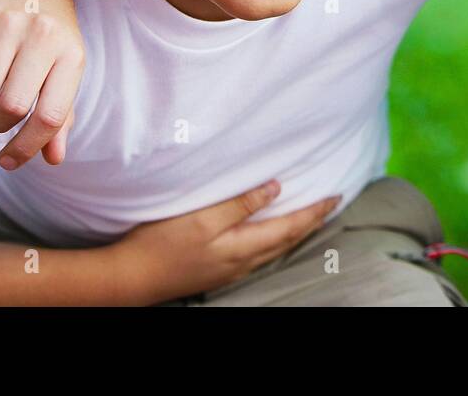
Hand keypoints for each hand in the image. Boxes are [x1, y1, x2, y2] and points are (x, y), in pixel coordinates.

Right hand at [0, 0, 84, 169]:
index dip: (27, 148)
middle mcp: (44, 39)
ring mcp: (9, 24)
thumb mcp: (66, 65)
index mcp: (72, 57)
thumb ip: (61, 112)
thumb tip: (53, 159)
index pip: (51, 116)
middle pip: (10, 109)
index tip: (8, 163)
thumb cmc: (52, 28)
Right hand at [109, 181, 340, 304]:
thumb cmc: (162, 244)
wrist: (132, 278)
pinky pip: (259, 252)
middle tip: (331, 205)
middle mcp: (242, 262)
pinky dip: (275, 239)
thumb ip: (240, 203)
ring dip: (295, 231)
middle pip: (287, 240)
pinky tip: (271, 233)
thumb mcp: (202, 217)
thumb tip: (275, 188)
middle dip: (312, 222)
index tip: (335, 196)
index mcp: (243, 247)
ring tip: (309, 216)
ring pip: (274, 248)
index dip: (315, 211)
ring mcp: (230, 269)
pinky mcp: (217, 270)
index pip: (290, 227)